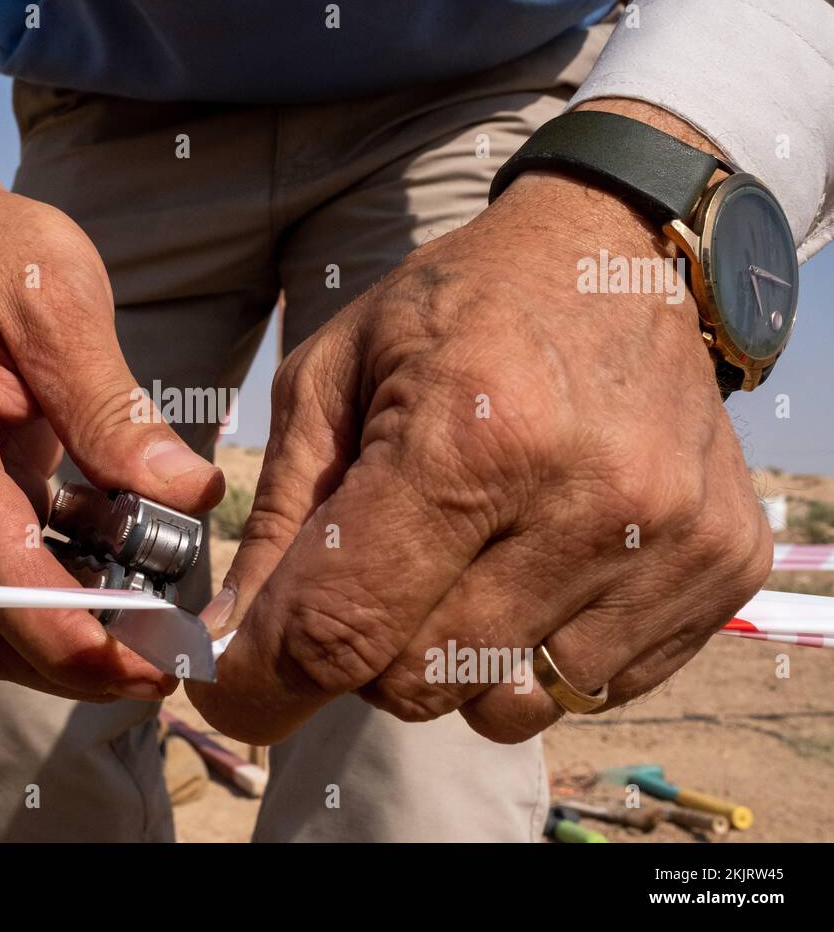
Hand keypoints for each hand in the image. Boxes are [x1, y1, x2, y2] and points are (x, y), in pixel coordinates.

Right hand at [0, 148, 222, 700]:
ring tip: (157, 625)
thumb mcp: (58, 302)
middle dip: (67, 659)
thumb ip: (112, 404)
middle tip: (165, 666)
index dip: (60, 626)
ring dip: (66, 633)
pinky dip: (60, 586)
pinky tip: (126, 566)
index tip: (141, 663)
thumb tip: (186, 496)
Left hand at [189, 104, 772, 743]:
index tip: (231, 693)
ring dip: (452, 658)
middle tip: (373, 571)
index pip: (344, 628)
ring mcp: (671, 543)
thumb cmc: (454, 310)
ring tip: (461, 560)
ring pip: (502, 705)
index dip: (266, 683)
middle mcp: (586, 499)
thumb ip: (277, 521)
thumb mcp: (330, 378)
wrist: (616, 250)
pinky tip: (537, 562)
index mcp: (473, 435)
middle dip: (365, 650)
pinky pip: (588, 690)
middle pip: (417, 682)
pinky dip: (536, 652)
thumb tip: (229, 646)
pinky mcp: (725, 569)